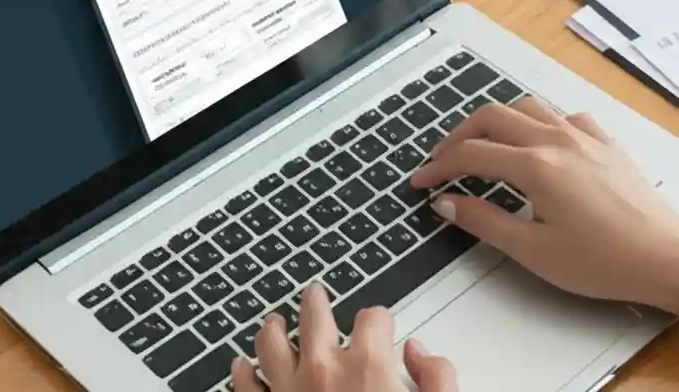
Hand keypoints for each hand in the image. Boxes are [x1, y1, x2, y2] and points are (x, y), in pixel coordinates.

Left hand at [232, 283, 456, 391]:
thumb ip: (438, 379)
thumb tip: (421, 354)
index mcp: (368, 366)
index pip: (373, 318)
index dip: (380, 320)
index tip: (380, 326)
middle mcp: (324, 370)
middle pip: (315, 316)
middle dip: (316, 303)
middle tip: (314, 295)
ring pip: (271, 343)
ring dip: (273, 329)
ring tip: (273, 322)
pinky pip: (245, 386)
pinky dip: (241, 373)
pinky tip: (240, 366)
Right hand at [409, 98, 678, 310]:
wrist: (666, 255)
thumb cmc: (604, 261)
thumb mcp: (534, 251)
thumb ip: (485, 222)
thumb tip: (448, 203)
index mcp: (536, 166)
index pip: (471, 154)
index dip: (439, 166)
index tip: (421, 181)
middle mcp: (557, 140)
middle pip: (492, 117)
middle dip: (458, 136)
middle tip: (442, 161)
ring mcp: (584, 136)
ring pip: (526, 107)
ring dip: (495, 122)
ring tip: (480, 145)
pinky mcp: (604, 142)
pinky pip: (561, 116)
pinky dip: (537, 122)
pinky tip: (536, 144)